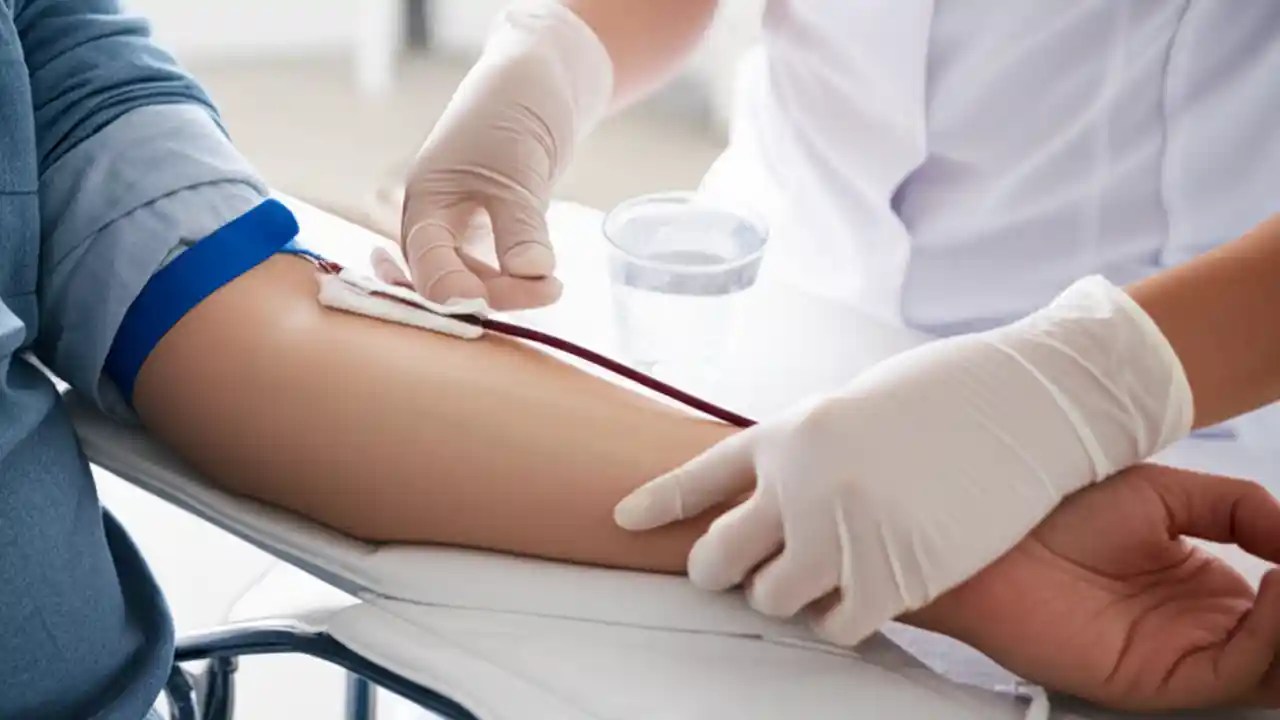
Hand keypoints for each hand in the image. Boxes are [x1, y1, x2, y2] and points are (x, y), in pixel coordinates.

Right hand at [395, 2, 610, 309]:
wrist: (540, 81)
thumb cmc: (511, 111)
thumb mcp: (515, 170)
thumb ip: (519, 226)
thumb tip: (529, 275)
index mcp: (425, 203)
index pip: (425, 262)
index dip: (447, 289)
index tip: (480, 301)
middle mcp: (437, 224)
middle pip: (451, 282)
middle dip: (493, 295)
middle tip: (549, 290)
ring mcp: (464, 230)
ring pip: (477, 281)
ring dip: (512, 291)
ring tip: (555, 286)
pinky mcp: (495, 232)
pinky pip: (498, 270)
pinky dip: (520, 280)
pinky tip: (545, 283)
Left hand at [614, 277, 1192, 647]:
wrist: (1025, 401)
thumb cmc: (948, 395)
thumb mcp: (855, 406)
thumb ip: (807, 452)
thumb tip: (781, 499)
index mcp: (786, 434)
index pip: (699, 478)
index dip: (658, 504)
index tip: (625, 520)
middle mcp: (798, 485)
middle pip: (717, 558)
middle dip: (724, 570)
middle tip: (746, 571)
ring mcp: (839, 534)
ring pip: (772, 599)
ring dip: (790, 594)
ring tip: (825, 573)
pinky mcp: (889, 577)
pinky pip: (833, 626)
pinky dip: (840, 619)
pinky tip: (863, 596)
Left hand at [914, 464, 1279, 711]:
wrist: (993, 530)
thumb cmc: (1057, 508)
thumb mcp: (1166, 494)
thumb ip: (1241, 510)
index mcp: (1204, 590)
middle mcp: (1199, 630)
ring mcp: (1180, 658)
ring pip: (1273, 666)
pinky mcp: (1155, 681)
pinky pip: (1234, 671)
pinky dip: (1272, 634)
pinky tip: (1278, 585)